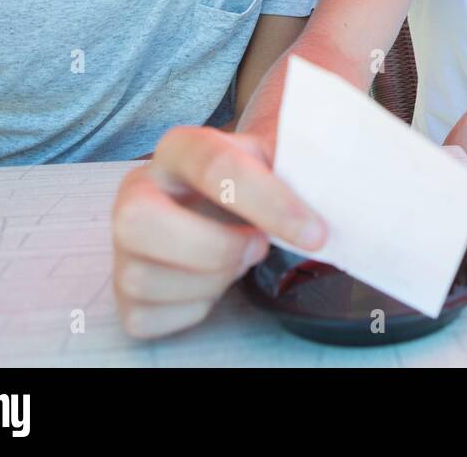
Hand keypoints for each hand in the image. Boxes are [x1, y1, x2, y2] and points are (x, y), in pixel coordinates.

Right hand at [111, 125, 325, 338]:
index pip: (215, 166)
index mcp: (181, 147)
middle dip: (212, 246)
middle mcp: (138, 190)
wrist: (234, 196)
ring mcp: (123, 243)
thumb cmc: (262, 180)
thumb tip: (343, 183)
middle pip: (138, 219)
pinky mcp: (125, 291)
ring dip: (208, 281)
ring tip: (239, 261)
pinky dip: (191, 310)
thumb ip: (304, 164)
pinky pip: (145, 318)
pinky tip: (215, 284)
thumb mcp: (281, 157)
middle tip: (259, 248)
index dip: (268, 202)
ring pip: (141, 277)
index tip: (315, 233)